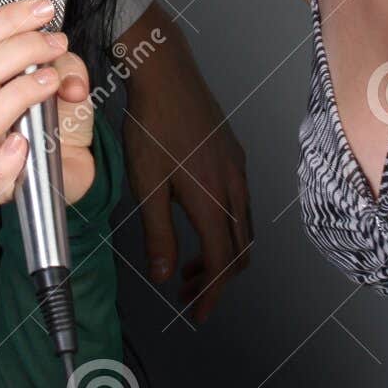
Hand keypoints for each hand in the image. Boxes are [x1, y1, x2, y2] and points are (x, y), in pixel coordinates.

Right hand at [0, 0, 98, 205]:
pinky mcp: (2, 182)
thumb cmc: (57, 109)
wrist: (71, 155)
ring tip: (51, 83)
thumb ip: (68, 65)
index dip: (5, 20)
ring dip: (18, 95)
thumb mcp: (65, 74)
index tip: (44, 11)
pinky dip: (7, 164)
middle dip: (21, 49)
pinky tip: (25, 144)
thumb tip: (68, 78)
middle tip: (56, 45)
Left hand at [119, 5, 252, 324]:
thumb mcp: (146, 184)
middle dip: (216, 282)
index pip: (220, 263)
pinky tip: (196, 224)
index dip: (210, 295)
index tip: (197, 314)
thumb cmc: (151, 124)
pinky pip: (240, 204)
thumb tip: (162, 274)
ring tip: (186, 267)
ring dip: (219, 255)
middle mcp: (234, 187)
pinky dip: (223, 228)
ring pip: (241, 229)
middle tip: (189, 297)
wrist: (166, 73)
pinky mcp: (234, 155)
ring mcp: (238, 169)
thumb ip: (158, 232)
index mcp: (211, 199)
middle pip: (239, 252)